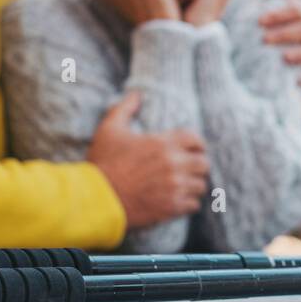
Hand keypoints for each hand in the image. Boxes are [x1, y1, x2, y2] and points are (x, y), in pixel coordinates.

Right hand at [86, 91, 209, 229]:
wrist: (97, 199)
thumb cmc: (103, 163)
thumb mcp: (109, 129)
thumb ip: (124, 108)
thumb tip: (136, 94)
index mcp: (162, 143)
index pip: (195, 138)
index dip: (196, 143)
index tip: (193, 148)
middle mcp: (173, 164)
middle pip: (203, 163)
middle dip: (198, 164)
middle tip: (190, 168)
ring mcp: (174, 187)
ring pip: (200, 185)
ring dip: (194, 184)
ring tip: (185, 185)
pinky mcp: (171, 207)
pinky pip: (193, 205)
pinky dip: (188, 203)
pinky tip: (179, 200)